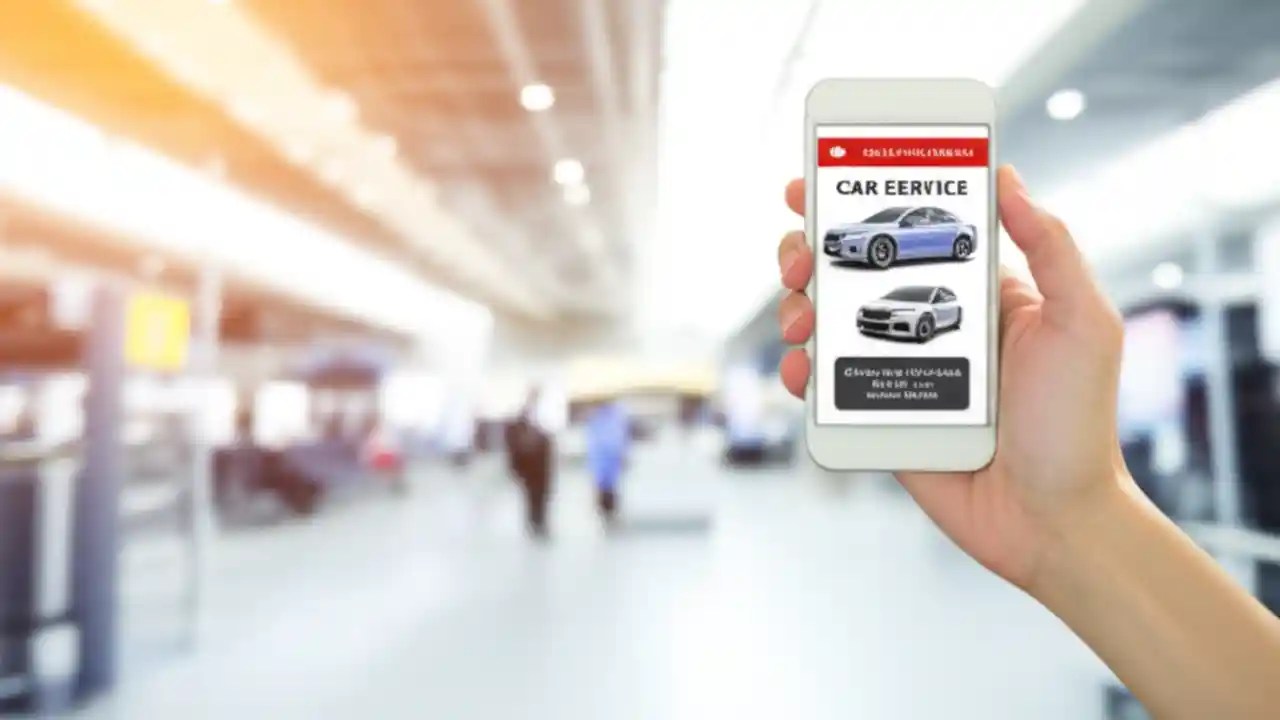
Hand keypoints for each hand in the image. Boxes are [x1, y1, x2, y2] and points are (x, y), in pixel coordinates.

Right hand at [777, 166, 1131, 592]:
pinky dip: (801, 371)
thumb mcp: (1081, 322)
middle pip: (853, 271)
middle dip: (810, 253)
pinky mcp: (878, 416)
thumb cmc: (1077, 423)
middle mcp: (931, 325)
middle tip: (798, 259)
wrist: (1050, 519)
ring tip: (798, 319)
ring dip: (796, 308)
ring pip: (829, 323)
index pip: (912, 231)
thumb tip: (1008, 179)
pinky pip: (826, 386)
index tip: (820, 182)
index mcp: (975, 292)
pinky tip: (802, 369)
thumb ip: (1051, 245)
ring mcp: (900, 370)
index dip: (862, 202)